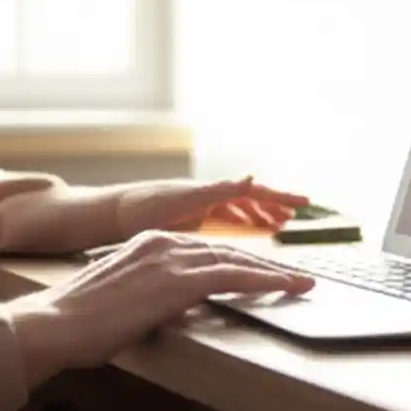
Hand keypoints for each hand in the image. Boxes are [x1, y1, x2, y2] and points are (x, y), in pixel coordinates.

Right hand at [7, 230, 313, 385]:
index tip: (260, 270)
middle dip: (263, 264)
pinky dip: (267, 280)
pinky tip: (289, 287)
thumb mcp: (122, 298)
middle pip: (226, 250)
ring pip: (237, 260)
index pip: (204, 249)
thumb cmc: (80, 321)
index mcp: (148, 241)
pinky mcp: (180, 279)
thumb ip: (151, 293)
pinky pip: (236, 276)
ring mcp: (172, 257)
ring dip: (274, 273)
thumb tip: (170, 306)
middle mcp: (163, 241)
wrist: (56, 324)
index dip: (236, 260)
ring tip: (302, 283)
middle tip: (293, 275)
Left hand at [119, 175, 309, 232]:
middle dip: (272, 206)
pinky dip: (236, 224)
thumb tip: (253, 178)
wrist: (105, 215)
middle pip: (246, 199)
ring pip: (234, 210)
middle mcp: (203, 195)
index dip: (279, 198)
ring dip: (256, 215)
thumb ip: (218, 191)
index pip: (252, 193)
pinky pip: (218, 220)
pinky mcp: (181, 219)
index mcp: (207, 193)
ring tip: (275, 225)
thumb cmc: (139, 209)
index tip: (305, 203)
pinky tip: (240, 232)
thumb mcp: (182, 201)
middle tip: (296, 217)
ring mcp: (192, 206)